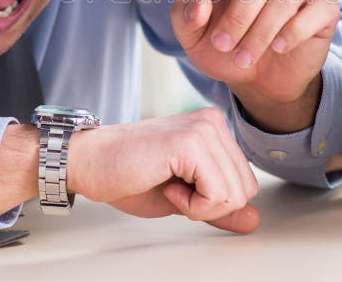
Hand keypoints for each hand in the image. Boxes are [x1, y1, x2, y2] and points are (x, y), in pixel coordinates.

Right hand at [66, 108, 259, 232]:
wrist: (88, 161)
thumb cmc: (128, 175)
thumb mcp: (183, 196)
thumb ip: (218, 205)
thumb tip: (254, 220)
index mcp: (214, 128)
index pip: (245, 182)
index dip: (213, 201)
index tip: (179, 187)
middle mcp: (213, 122)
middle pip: (246, 189)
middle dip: (210, 205)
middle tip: (173, 188)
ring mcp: (203, 128)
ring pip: (235, 195)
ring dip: (199, 206)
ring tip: (168, 185)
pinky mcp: (190, 142)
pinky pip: (217, 194)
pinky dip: (193, 205)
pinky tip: (166, 185)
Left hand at [170, 0, 339, 132]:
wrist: (256, 81)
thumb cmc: (224, 48)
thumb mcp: (191, 36)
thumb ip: (185, 17)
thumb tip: (201, 4)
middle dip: (240, 12)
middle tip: (223, 45)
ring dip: (260, 30)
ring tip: (243, 57)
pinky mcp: (324, 8)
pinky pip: (312, 12)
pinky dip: (291, 33)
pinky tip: (278, 48)